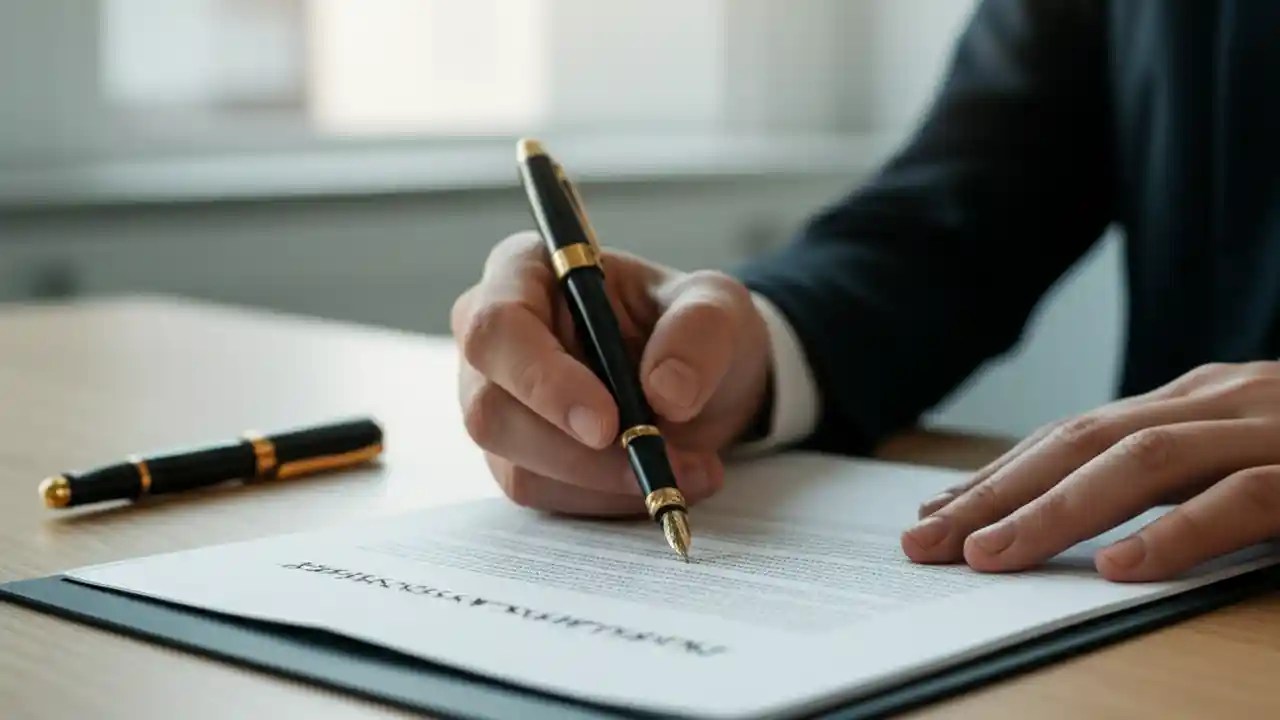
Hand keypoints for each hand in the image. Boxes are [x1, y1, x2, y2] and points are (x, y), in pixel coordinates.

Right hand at [451, 232, 770, 515]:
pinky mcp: (515, 457)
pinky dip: (607, 499)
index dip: (542, 380)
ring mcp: (496, 402)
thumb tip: (665, 390)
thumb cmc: (691, 327)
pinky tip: (659, 480)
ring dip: (604, 481)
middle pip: (490, 408)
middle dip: (576, 451)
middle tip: (654, 461)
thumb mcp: (717, 308)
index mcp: (525, 272)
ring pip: (517, 464)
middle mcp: (495, 338)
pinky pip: (543, 494)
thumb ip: (699, 333)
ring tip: (686, 469)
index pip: (498, 326)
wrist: (700, 383)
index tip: (606, 423)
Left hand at [902, 362, 1279, 580]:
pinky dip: (1175, 533)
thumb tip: (1080, 505)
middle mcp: (1213, 404)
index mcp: (1189, 402)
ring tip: (990, 555)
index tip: (935, 514)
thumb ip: (1171, 470)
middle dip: (995, 494)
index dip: (998, 476)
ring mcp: (1263, 431)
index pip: (1071, 437)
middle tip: (925, 541)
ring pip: (1142, 463)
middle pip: (1081, 445)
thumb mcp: (1242, 447)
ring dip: (1055, 511)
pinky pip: (1240, 498)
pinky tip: (1117, 567)